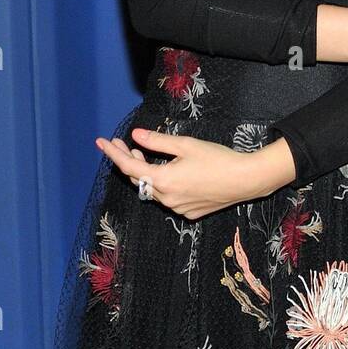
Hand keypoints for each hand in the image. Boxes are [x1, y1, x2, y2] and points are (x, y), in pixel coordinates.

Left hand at [96, 128, 294, 219]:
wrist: (246, 180)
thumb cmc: (218, 158)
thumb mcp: (186, 144)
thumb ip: (158, 141)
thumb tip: (135, 135)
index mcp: (163, 180)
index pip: (128, 166)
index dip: (113, 153)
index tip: (102, 142)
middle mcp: (166, 198)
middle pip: (137, 179)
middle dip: (128, 161)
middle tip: (124, 144)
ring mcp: (177, 208)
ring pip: (152, 190)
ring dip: (145, 173)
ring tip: (146, 155)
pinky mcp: (189, 213)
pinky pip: (168, 198)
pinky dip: (162, 184)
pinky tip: (171, 172)